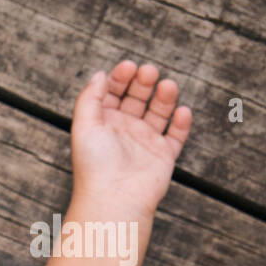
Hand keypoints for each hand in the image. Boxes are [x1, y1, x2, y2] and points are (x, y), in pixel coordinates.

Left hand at [70, 60, 192, 214]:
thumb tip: (100, 74)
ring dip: (164, 96)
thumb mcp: (84, 125)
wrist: (114, 199)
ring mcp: (144, 143)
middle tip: (149, 72)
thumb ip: (90, 98)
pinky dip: (182, 122)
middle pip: (136, 98)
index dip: (120, 78)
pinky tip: (182, 111)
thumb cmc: (95, 165)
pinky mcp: (163, 156)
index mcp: (101, 124)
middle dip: (143, 83)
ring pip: (158, 112)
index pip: (112, 93)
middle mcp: (123, 132)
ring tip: (167, 85)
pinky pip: (177, 135)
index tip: (129, 66)